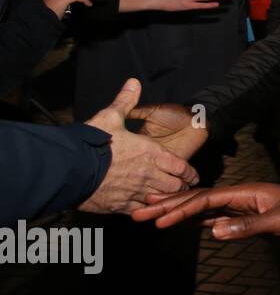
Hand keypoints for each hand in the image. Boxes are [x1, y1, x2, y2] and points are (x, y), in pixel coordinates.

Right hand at [79, 78, 199, 213]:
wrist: (71, 169)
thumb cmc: (93, 142)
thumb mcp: (111, 117)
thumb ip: (126, 102)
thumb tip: (134, 82)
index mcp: (151, 153)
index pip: (180, 166)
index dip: (188, 172)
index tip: (193, 176)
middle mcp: (148, 174)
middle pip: (175, 185)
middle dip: (181, 187)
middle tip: (184, 188)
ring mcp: (136, 192)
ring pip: (161, 199)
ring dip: (168, 199)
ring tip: (171, 199)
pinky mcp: (120, 206)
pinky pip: (142, 211)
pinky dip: (148, 211)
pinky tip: (149, 210)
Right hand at [132, 176, 279, 240]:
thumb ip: (248, 226)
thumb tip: (213, 230)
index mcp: (246, 192)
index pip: (205, 200)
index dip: (180, 209)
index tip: (158, 221)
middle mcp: (241, 196)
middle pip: (197, 199)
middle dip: (168, 205)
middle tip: (138, 212)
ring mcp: (242, 205)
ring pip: (202, 207)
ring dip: (177, 211)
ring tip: (150, 213)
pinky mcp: (245, 216)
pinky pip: (213, 216)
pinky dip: (194, 219)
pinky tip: (181, 222)